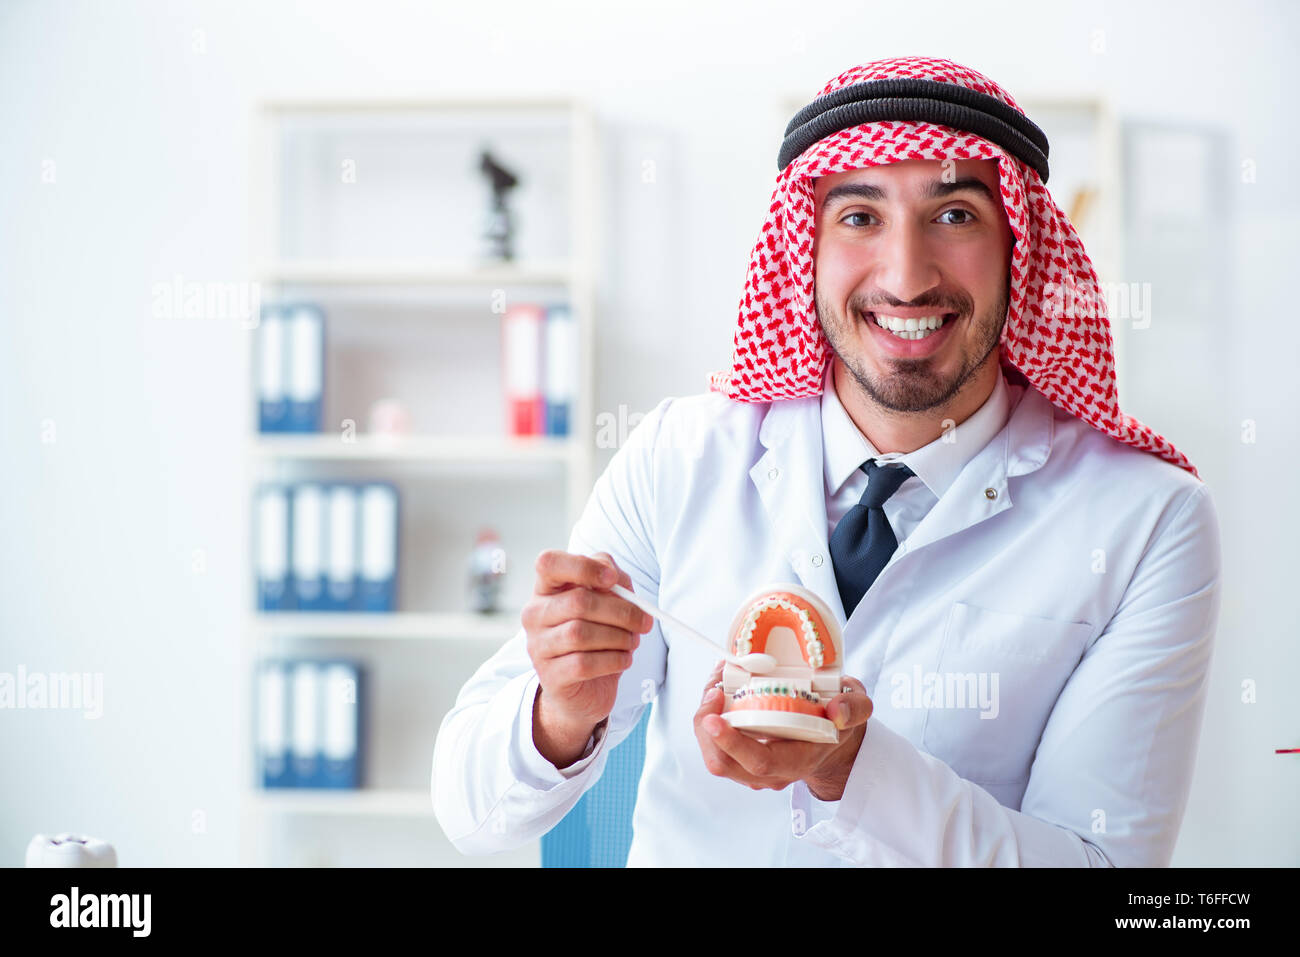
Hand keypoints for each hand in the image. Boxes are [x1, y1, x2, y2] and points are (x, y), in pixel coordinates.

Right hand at [522, 549, 654, 767]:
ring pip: (581, 634)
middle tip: (644, 622)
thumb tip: (617, 579)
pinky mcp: (550, 676)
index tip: (612, 580)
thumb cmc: (597, 637)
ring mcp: (538, 646)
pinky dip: (613, 660)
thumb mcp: (607, 602)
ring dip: (618, 637)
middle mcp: (535, 614)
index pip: (549, 563)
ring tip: (631, 642)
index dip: (582, 567)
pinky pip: (584, 664)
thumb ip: (612, 581)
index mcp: (547, 589)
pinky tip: (623, 660)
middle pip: (578, 602)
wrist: (584, 689)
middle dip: (620, 611)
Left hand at [694, 661, 872, 800]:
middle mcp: (773, 771)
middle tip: (712, 691)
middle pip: (724, 764)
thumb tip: (836, 710)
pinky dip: (710, 718)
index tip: (714, 718)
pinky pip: (715, 745)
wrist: (833, 739)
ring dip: (704, 721)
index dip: (732, 744)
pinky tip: (719, 692)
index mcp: (799, 760)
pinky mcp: (743, 757)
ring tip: (715, 685)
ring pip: (714, 756)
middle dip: (706, 728)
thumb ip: (855, 708)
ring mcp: (755, 768)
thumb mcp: (858, 708)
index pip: (759, 763)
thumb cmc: (840, 722)